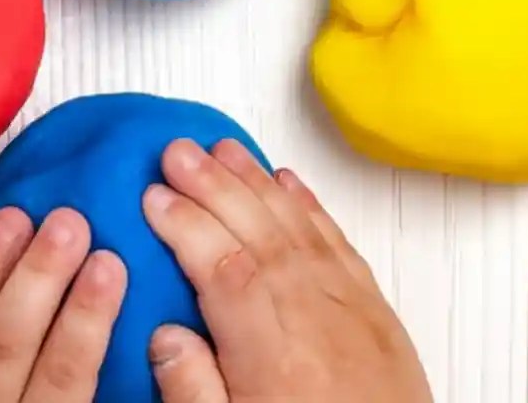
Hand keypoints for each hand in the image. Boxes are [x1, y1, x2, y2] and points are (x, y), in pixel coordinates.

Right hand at [142, 139, 431, 402]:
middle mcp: (314, 321)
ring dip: (256, 182)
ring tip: (222, 149)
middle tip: (177, 151)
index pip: (223, 270)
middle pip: (258, 233)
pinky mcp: (376, 313)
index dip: (185, 226)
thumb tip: (164, 335)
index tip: (152, 197)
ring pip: (298, 227)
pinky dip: (311, 207)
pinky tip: (288, 183)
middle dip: (214, 186)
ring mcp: (350, 311)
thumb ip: (195, 392)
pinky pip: (339, 244)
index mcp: (272, 357)